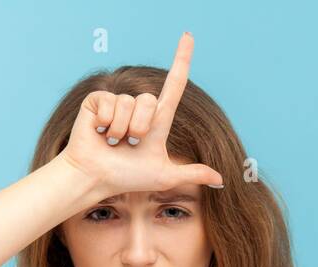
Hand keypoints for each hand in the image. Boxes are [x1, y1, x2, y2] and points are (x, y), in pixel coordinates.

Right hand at [59, 32, 224, 196]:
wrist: (97, 178)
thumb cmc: (127, 178)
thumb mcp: (165, 177)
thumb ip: (192, 174)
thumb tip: (220, 179)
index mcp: (156, 121)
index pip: (174, 86)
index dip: (182, 60)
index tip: (188, 36)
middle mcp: (138, 108)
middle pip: (150, 100)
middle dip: (140, 126)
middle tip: (129, 144)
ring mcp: (117, 103)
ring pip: (129, 103)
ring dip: (122, 129)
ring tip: (113, 141)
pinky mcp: (97, 100)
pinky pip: (110, 102)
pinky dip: (106, 123)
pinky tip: (100, 132)